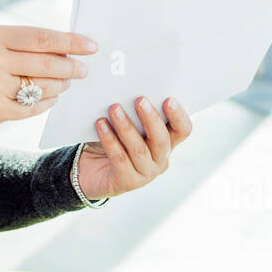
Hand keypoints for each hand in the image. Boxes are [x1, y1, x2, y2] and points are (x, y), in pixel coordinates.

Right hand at [0, 26, 98, 129]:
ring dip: (60, 86)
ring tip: (66, 83)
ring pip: (41, 88)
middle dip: (70, 67)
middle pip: (45, 64)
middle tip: (83, 70)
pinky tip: (51, 98)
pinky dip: (46, 103)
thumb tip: (66, 47)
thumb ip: (24, 42)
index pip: (41, 38)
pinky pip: (31, 108)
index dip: (70, 42)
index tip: (91, 46)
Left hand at [78, 97, 192, 199]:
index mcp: (168, 142)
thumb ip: (135, 111)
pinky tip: (101, 125)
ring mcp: (146, 173)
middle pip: (161, 140)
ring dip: (126, 127)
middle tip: (139, 100)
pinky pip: (120, 159)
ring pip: (139, 149)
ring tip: (114, 108)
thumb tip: (133, 89)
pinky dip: (110, 140)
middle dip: (151, 119)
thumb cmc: (113, 139)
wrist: (89, 168)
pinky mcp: (127, 182)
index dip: (178, 116)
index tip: (169, 99)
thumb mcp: (127, 124)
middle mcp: (160, 159)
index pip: (183, 130)